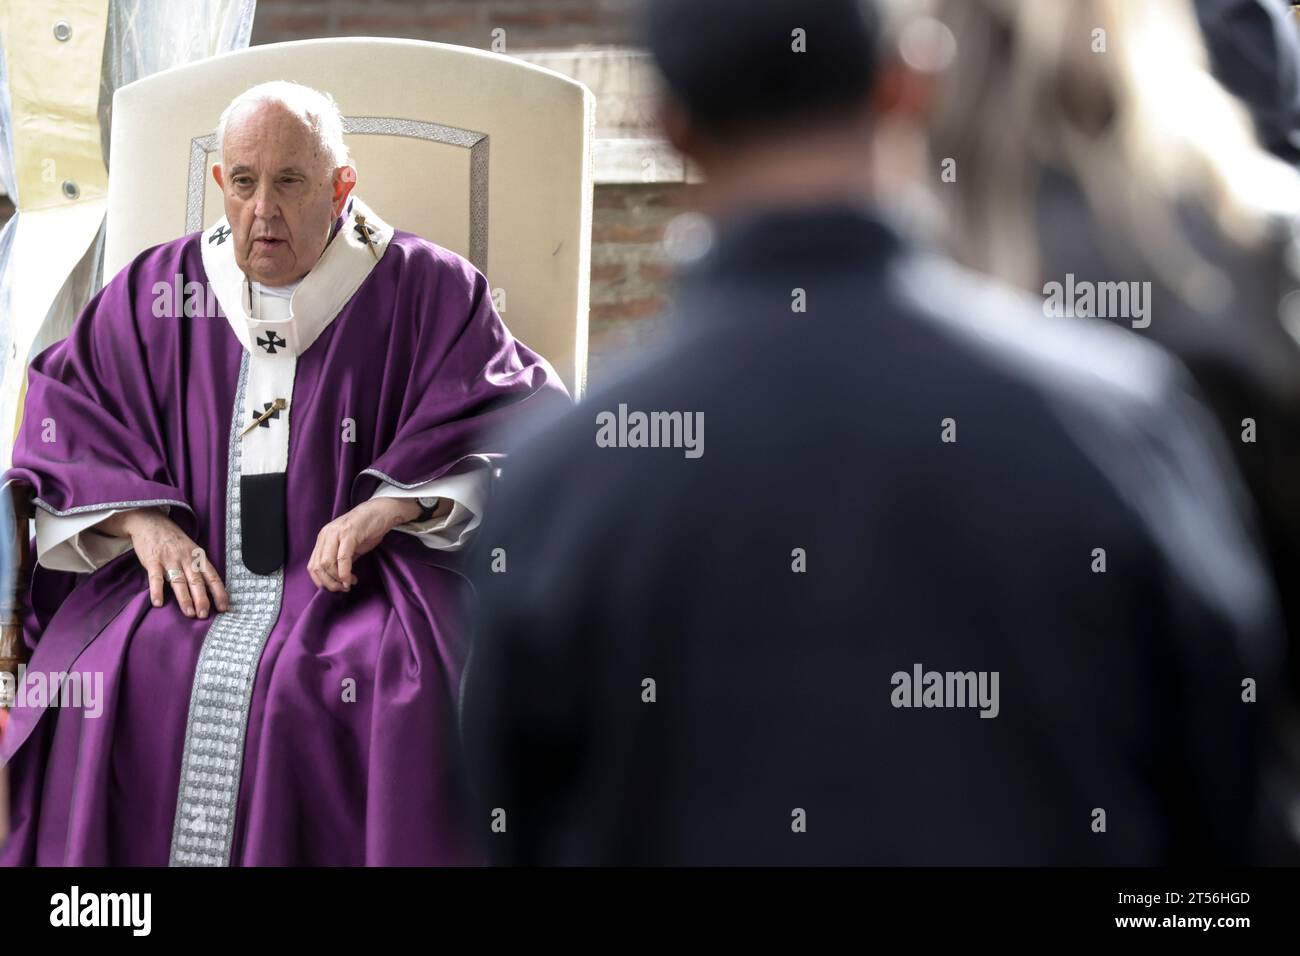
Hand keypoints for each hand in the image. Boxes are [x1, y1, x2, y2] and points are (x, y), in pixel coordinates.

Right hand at [97, 508, 228, 617]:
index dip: (219, 592)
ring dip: (185, 598)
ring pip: (179, 581)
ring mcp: (170, 559)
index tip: (224, 607)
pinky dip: (157, 590)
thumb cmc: (174, 540)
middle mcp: (187, 558)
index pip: (213, 577)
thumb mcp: (192, 550)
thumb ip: (198, 567)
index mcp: (198, 557)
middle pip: (197, 581)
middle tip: (205, 615)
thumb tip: (209, 590)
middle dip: (202, 599)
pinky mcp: (153, 560)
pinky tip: (158, 603)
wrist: (151, 522)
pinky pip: (155, 577)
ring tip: (190, 613)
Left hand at [308, 498, 419, 591]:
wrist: (381, 511)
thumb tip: (337, 580)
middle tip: (342, 589)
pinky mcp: (349, 534)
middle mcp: (326, 535)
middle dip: (329, 583)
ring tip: (348, 584)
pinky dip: (345, 573)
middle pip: (318, 567)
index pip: (312, 565)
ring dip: (337, 579)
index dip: (321, 581)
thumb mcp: (349, 546)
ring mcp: (336, 533)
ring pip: (327, 564)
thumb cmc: (366, 529)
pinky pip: (342, 558)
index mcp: (323, 538)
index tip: (335, 588)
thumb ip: (340, 560)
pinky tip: (351, 579)